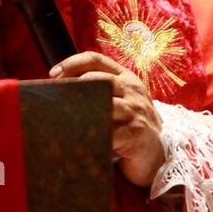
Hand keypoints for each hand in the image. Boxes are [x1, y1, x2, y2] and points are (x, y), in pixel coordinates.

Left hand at [50, 51, 165, 187]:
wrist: (159, 152)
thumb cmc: (131, 124)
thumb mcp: (120, 101)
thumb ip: (99, 92)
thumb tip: (61, 91)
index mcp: (126, 77)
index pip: (96, 60)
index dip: (72, 63)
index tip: (53, 74)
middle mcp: (132, 90)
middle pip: (98, 80)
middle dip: (73, 88)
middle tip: (55, 99)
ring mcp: (135, 111)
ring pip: (103, 104)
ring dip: (81, 113)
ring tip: (63, 120)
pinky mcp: (136, 133)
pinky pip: (109, 133)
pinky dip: (93, 137)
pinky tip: (81, 142)